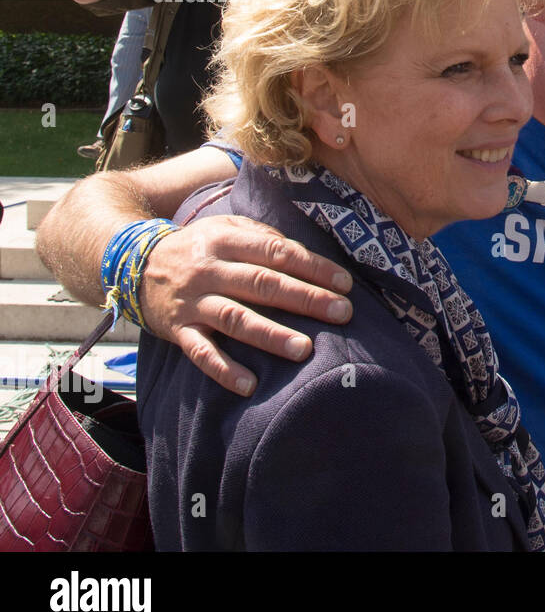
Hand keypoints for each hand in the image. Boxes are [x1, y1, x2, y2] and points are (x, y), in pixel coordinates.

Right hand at [139, 215, 353, 395]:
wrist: (133, 263)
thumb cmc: (197, 246)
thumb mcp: (225, 226)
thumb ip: (262, 236)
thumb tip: (304, 254)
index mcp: (226, 240)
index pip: (276, 253)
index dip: (312, 267)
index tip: (344, 284)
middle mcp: (210, 270)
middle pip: (262, 284)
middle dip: (306, 299)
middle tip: (342, 314)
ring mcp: (193, 302)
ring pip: (235, 318)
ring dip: (271, 335)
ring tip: (304, 349)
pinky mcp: (179, 330)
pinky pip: (201, 353)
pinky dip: (224, 370)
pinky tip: (249, 385)